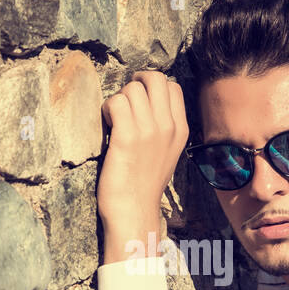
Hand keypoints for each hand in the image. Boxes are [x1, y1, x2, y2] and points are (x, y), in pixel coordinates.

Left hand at [98, 70, 188, 232]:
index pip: (173, 87)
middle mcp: (168, 126)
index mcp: (180, 130)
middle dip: (136, 82)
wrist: (134, 211)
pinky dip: (108, 108)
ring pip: (132, 89)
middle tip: (124, 100)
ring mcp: (149, 130)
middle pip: (155, 78)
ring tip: (114, 119)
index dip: (152, 88)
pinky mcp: (127, 137)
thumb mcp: (166, 153)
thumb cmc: (144, 185)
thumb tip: (147, 104)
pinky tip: (108, 125)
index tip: (140, 101)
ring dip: (118, 99)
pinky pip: (116, 102)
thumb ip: (163, 128)